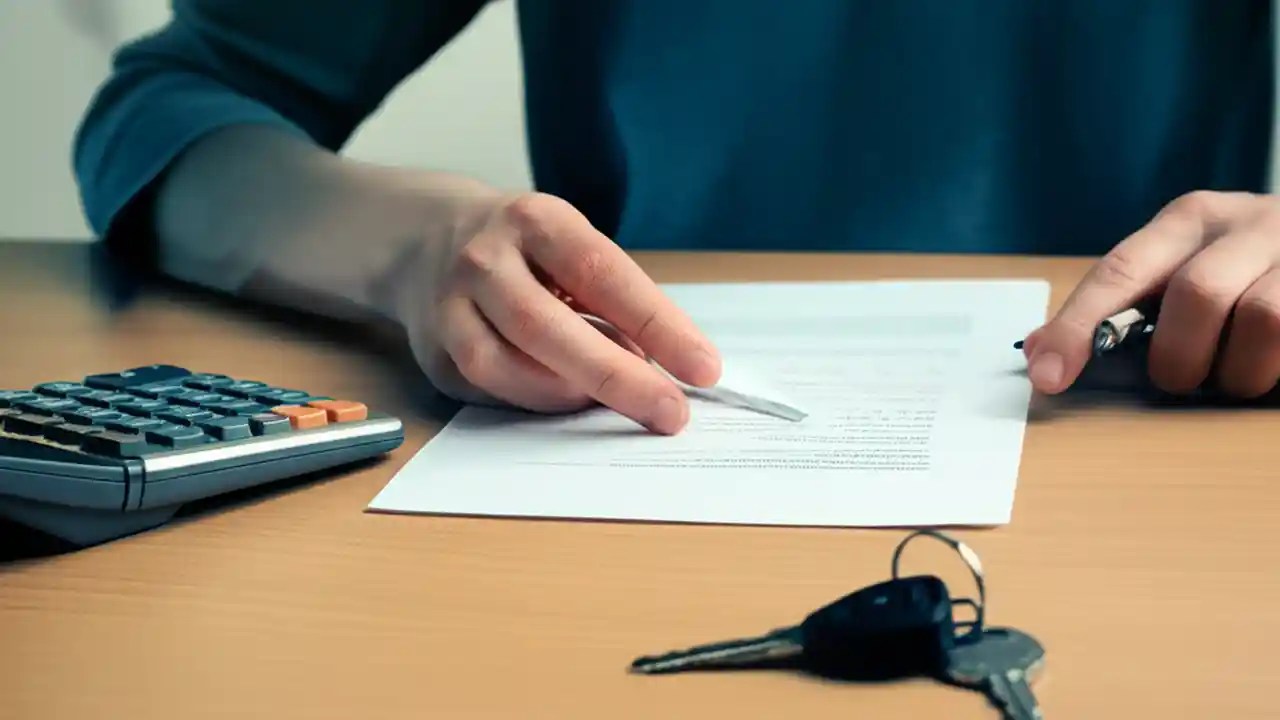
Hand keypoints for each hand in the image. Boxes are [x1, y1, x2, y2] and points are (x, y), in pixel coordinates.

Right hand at [398, 191, 720, 433]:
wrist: (425, 240)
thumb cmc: (526, 252)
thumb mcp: (570, 246)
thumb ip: (610, 300)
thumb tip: (658, 368)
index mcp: (535, 221)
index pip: (601, 273)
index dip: (656, 323)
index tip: (703, 367)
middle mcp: (484, 259)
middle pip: (546, 326)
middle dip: (616, 378)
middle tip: (670, 412)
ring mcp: (448, 307)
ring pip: (503, 367)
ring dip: (569, 396)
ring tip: (614, 405)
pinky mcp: (432, 353)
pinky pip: (487, 391)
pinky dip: (535, 402)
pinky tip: (565, 398)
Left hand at [1023, 190, 1279, 397]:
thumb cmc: (1245, 270)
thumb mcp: (1187, 267)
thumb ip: (1124, 307)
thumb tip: (1044, 357)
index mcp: (1190, 219)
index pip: (1120, 271)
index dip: (1079, 327)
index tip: (1049, 376)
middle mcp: (1246, 223)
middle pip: (1198, 293)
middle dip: (1179, 356)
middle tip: (1179, 379)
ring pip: (1264, 319)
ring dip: (1240, 371)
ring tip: (1237, 376)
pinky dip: (1277, 369)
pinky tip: (1273, 367)